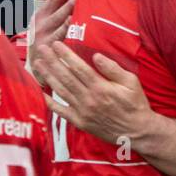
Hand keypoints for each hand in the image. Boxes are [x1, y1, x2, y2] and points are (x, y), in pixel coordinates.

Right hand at [26, 0, 73, 84]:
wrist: (37, 65)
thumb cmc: (42, 36)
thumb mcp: (39, 17)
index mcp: (40, 15)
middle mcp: (42, 25)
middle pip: (59, 12)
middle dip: (69, 3)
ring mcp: (47, 39)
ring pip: (62, 27)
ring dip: (71, 18)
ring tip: (81, 10)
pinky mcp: (52, 51)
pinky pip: (63, 42)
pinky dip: (71, 37)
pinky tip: (79, 32)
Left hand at [34, 43, 154, 144]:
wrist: (137, 131)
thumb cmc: (135, 104)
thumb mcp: (131, 82)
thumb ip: (113, 69)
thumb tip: (96, 56)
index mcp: (101, 87)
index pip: (78, 67)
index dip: (65, 55)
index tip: (56, 44)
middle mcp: (89, 98)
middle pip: (66, 76)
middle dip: (52, 61)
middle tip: (42, 49)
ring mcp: (82, 111)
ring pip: (61, 90)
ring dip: (47, 76)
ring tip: (38, 64)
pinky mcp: (80, 122)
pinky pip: (60, 111)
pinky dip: (49, 102)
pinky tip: (40, 92)